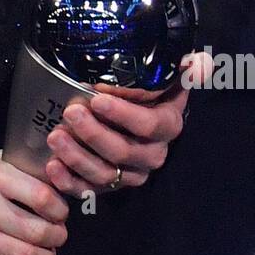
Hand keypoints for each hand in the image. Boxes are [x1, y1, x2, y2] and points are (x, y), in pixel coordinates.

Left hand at [43, 50, 213, 197]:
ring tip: (55, 136)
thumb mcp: (169, 76)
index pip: (149, 125)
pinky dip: (69, 182)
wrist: (133, 115)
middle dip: (94, 133)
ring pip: (105, 173)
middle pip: (123, 151)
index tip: (96, 98)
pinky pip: (89, 190)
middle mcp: (151, 154)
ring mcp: (130, 173)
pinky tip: (53, 167)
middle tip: (70, 112)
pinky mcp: (109, 185)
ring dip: (77, 157)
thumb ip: (186, 69)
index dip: (123, 114)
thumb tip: (201, 63)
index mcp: (167, 126)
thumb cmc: (149, 91)